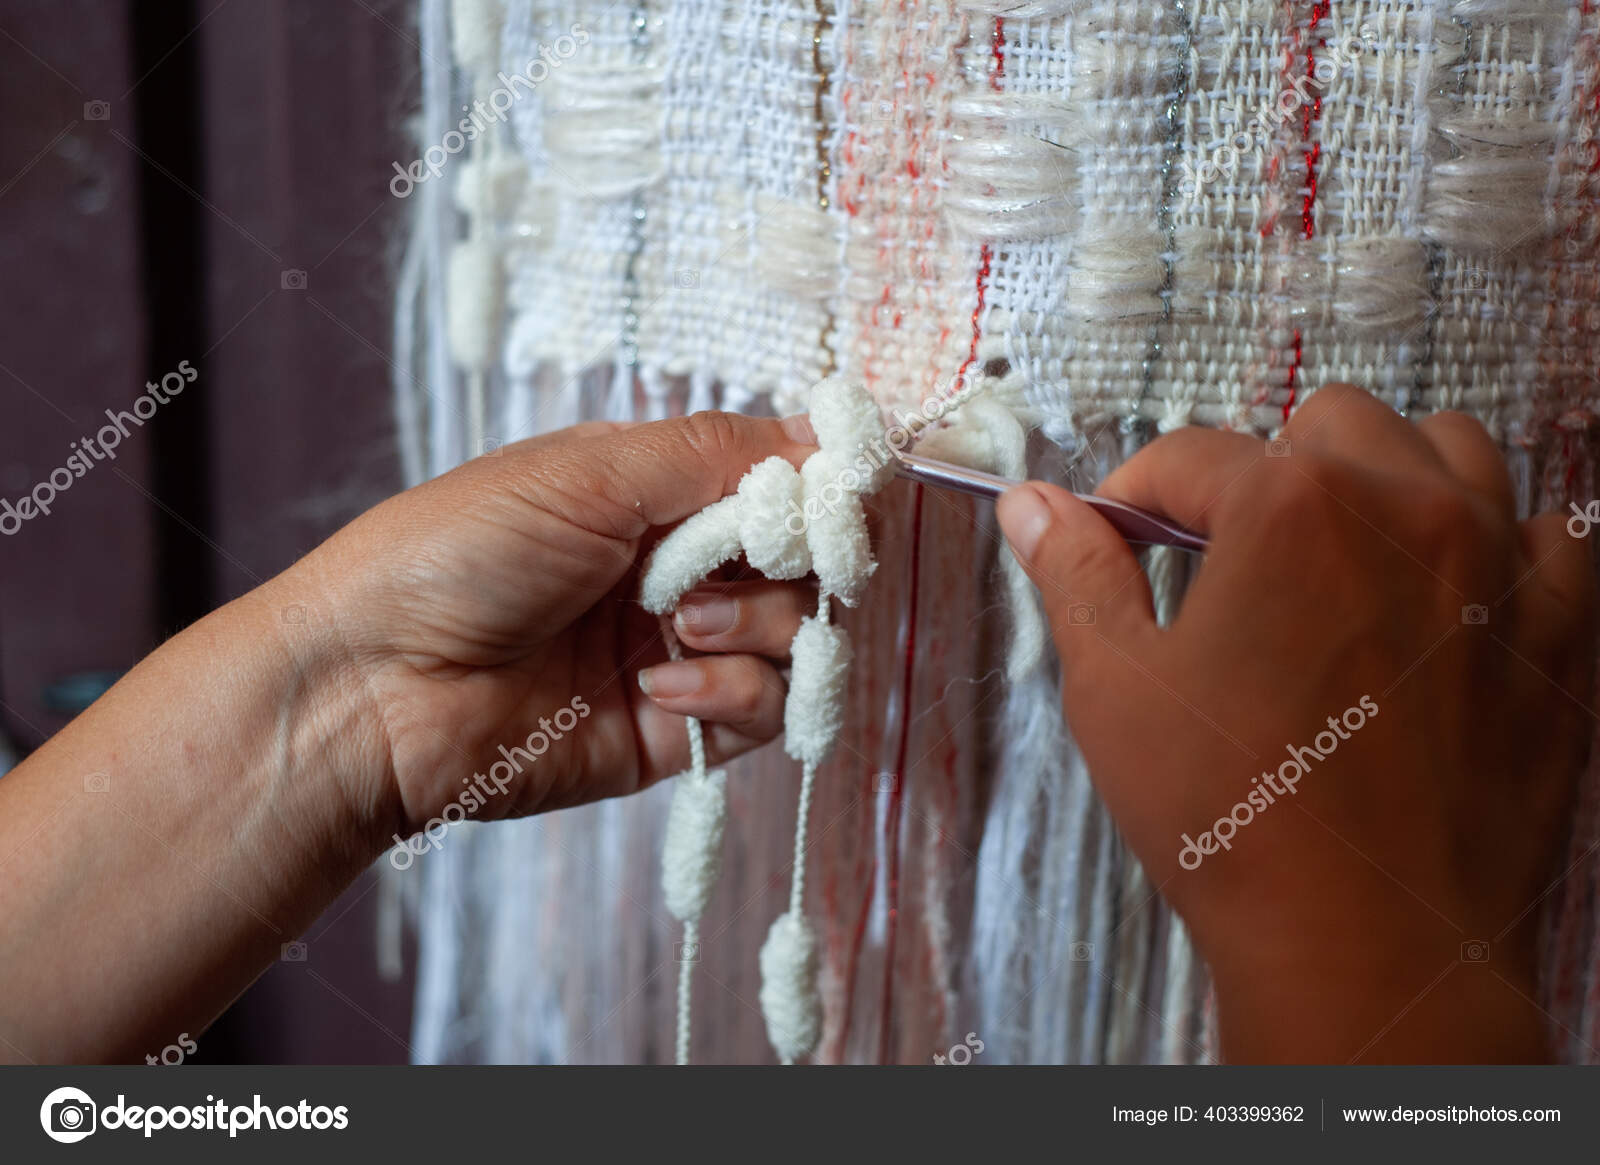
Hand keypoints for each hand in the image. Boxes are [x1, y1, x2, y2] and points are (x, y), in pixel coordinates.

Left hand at [279, 412, 818, 840]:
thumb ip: (714, 452)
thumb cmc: (455, 553)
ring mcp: (677, 651)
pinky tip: (662, 687)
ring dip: (762, 624)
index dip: (815, 489)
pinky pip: (761, 712)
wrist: (372, 686)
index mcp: (653, 492)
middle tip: (757, 559)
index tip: (826, 497)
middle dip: (796, 559)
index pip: (778, 482)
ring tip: (684, 624)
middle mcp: (674, 568)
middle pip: (803, 562)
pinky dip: (732, 693)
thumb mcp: (588, 471)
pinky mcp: (673, 731)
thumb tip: (826, 434)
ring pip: (797, 638)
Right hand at [997, 387, 1595, 1061]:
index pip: (1190, 456)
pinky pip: (1550, 535)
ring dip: (1388, 479)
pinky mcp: (1559, 635)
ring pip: (1450, 449)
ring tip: (1342, 553)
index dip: (1137, 494)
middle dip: (1268, 472)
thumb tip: (1033, 504)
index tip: (1121, 535)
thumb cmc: (1236, 824)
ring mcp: (1499, 567)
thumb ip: (1077, 576)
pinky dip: (1501, 542)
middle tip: (1232, 557)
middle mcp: (1406, 510)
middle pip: (1329, 424)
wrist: (1367, 949)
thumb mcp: (1118, 692)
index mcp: (1289, 509)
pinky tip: (1452, 593)